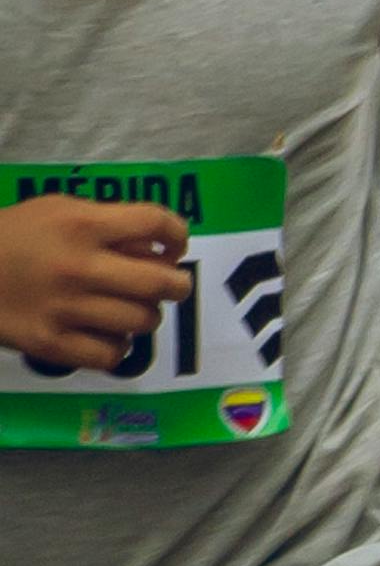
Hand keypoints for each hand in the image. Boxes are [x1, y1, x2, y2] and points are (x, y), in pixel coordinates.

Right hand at [0, 191, 189, 372]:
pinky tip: (109, 337)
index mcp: (83, 224)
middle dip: (176, 285)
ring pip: (142, 321)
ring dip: (146, 316)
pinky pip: (111, 355)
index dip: (178, 235)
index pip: (156, 222)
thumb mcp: (56, 211)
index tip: (174, 247)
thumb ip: (106, 223)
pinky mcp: (51, 344)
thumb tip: (157, 246)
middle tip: (170, 286)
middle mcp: (80, 267)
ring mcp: (66, 309)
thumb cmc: (14, 237)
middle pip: (160, 282)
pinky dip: (118, 348)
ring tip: (132, 311)